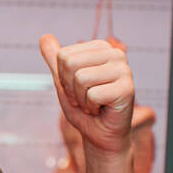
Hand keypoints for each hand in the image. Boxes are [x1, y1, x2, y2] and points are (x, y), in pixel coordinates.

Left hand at [39, 36, 134, 154]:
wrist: (100, 135)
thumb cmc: (83, 109)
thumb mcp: (64, 82)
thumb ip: (55, 59)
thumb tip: (44, 36)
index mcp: (100, 48)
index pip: (63, 56)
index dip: (63, 79)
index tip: (77, 89)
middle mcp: (115, 54)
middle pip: (70, 64)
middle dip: (71, 89)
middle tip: (84, 99)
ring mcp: (124, 69)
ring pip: (81, 78)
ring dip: (81, 99)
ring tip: (94, 104)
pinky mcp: (127, 88)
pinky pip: (93, 95)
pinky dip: (91, 108)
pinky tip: (102, 110)